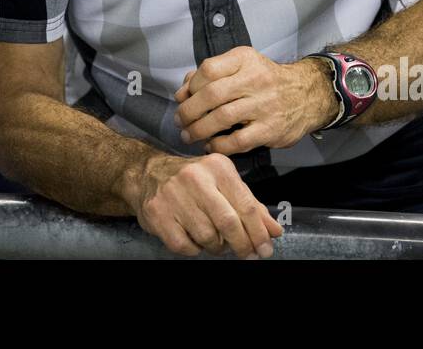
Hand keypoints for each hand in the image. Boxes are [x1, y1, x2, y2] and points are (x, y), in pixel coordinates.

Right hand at [122, 153, 283, 257]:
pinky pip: (186, 246)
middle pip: (228, 222)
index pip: (246, 205)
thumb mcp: (224, 183)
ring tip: (215, 241)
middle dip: (242, 244)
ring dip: (217, 247)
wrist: (147, 173)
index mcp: (218, 167)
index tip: (266, 249)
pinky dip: (195, 249)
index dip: (259, 232)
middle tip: (248, 254)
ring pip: (208, 237)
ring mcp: (174, 196)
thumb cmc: (193, 181)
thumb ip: (250, 205)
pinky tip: (194, 239)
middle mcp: (196, 178)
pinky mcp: (158, 214)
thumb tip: (274, 231)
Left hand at [173, 47, 336, 155]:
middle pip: (211, 95)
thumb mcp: (241, 66)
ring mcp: (265, 105)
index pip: (208, 69)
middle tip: (180, 121)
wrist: (307, 94)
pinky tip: (210, 145)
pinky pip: (238, 140)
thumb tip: (181, 93)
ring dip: (198, 130)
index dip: (190, 86)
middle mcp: (255, 79)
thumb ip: (210, 76)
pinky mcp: (271, 129)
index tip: (184, 98)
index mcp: (244, 59)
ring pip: (222, 118)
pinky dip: (218, 145)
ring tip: (188, 135)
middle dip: (188, 111)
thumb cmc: (264, 80)